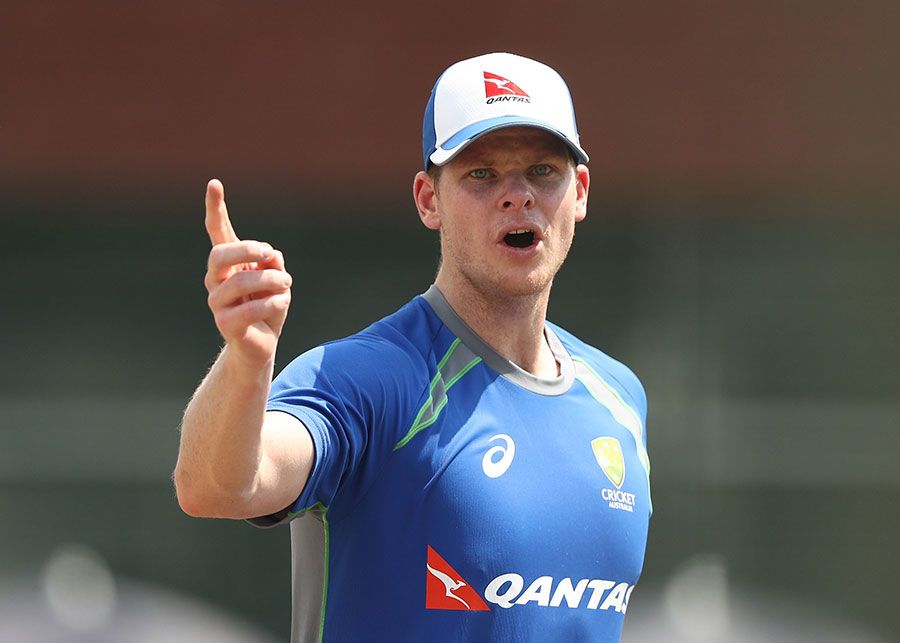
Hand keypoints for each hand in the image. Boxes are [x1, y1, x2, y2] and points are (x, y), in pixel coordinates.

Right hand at [204, 179, 291, 366]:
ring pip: (240, 282)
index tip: (214, 184)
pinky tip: (282, 302)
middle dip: (247, 250)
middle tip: (269, 253)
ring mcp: (217, 302)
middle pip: (220, 254)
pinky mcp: (225, 324)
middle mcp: (216, 279)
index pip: (218, 232)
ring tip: (286, 284)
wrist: (263, 344)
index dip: (216, 208)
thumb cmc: (268, 306)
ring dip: (271, 280)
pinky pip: (249, 309)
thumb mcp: (278, 279)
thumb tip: (270, 255)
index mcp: (229, 263)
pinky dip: (273, 302)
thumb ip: (273, 263)